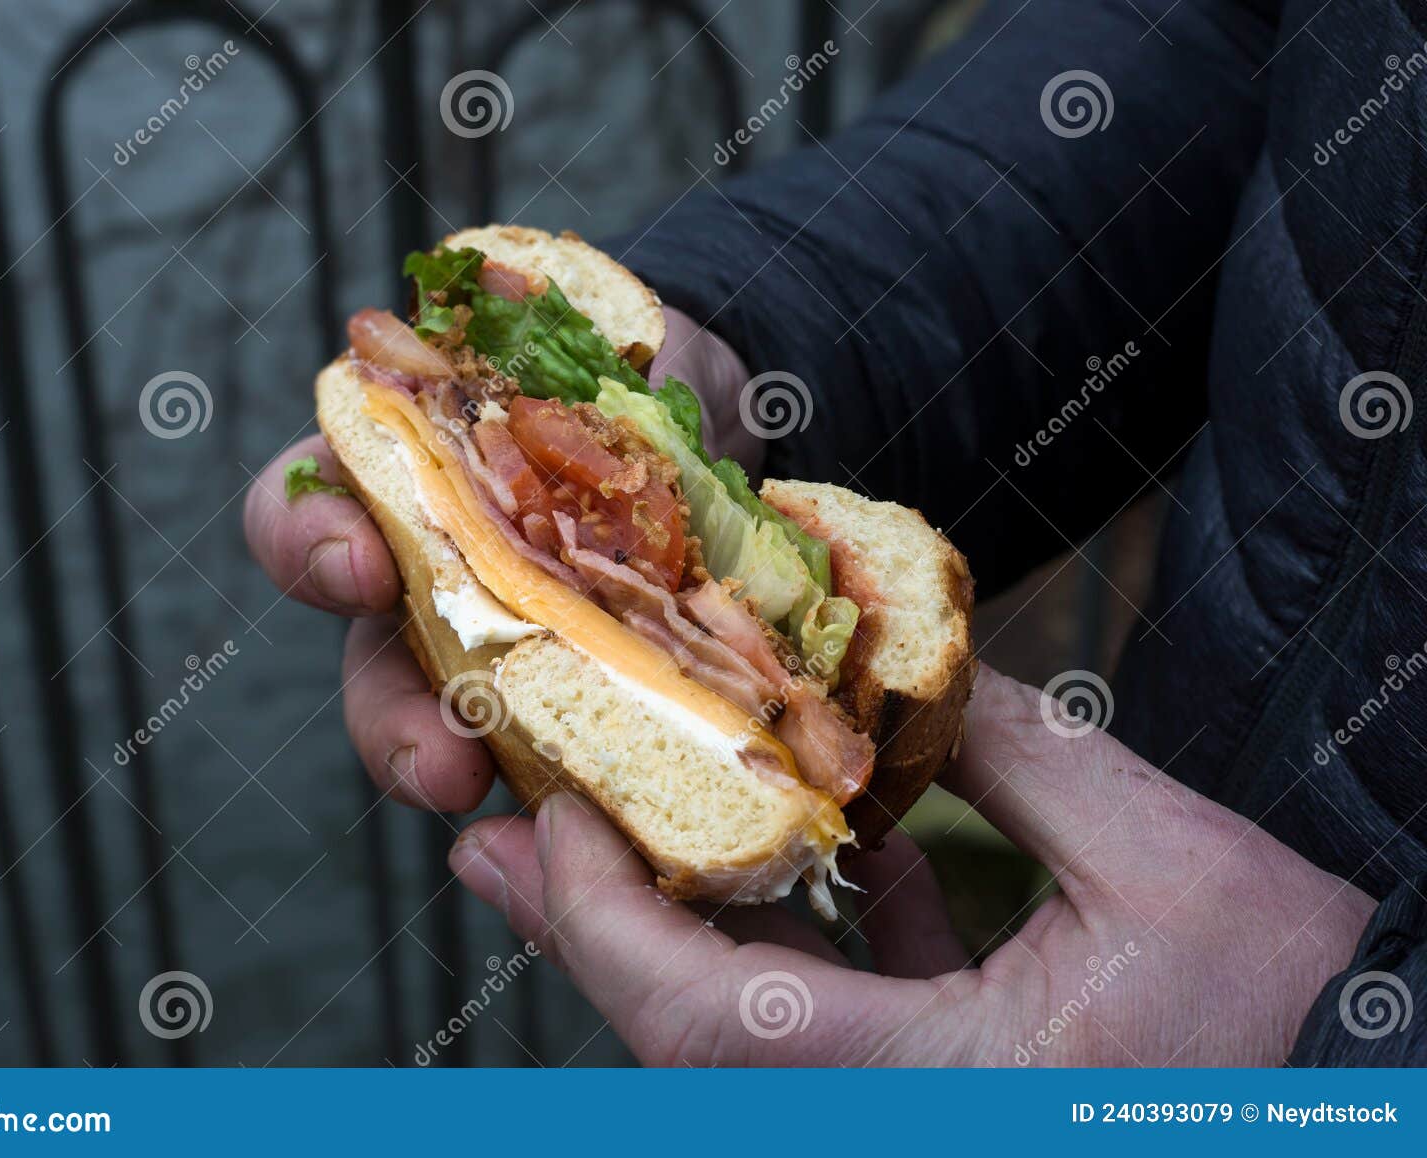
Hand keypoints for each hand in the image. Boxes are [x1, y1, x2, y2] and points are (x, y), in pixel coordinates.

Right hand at [244, 307, 753, 811]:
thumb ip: (547, 330)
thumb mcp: (587, 329)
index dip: (308, 544)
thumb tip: (553, 317)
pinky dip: (559, 798)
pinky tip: (595, 828)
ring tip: (511, 818)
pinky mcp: (567, 697)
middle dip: (390, 725)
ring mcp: (492, 648)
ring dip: (467, 785)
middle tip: (439, 769)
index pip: (302, 513)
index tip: (359, 563)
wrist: (699, 418)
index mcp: (389, 483)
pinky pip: (544, 762)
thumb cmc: (618, 363)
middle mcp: (420, 578)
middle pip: (367, 669)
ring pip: (444, 737)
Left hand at [447, 666, 1377, 1065]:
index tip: (547, 819)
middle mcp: (904, 1120)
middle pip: (697, 1041)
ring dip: (669, 926)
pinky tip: (797, 851)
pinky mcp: (956, 1084)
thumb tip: (909, 672)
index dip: (608, 921)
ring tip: (590, 831)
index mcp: (944, 1091)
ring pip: (753, 1028)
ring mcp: (923, 1107)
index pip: (719, 1025)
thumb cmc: (1308, 1006)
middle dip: (587, 931)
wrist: (1384, 1085)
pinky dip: (797, 936)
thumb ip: (1025, 762)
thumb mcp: (1178, 867)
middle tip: (498, 840)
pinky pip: (839, 1017)